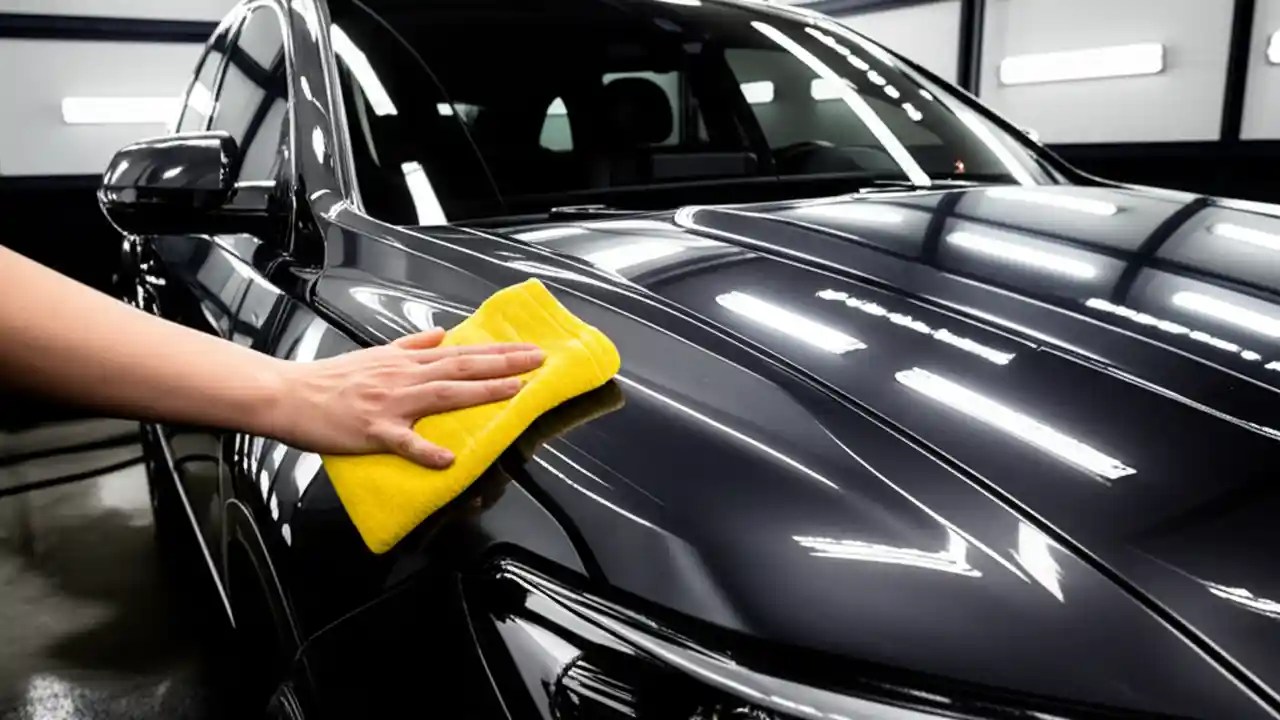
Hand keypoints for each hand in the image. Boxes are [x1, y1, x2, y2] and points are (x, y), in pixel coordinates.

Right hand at [265, 328, 542, 467]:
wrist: (290, 394)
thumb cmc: (330, 378)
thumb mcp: (375, 352)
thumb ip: (410, 344)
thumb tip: (440, 333)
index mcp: (406, 361)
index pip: (461, 353)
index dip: (498, 352)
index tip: (528, 350)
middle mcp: (404, 377)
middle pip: (462, 368)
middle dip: (504, 364)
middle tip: (538, 362)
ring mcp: (391, 404)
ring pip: (444, 395)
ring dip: (481, 392)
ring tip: (514, 391)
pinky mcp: (373, 431)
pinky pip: (404, 443)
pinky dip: (426, 451)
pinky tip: (448, 458)